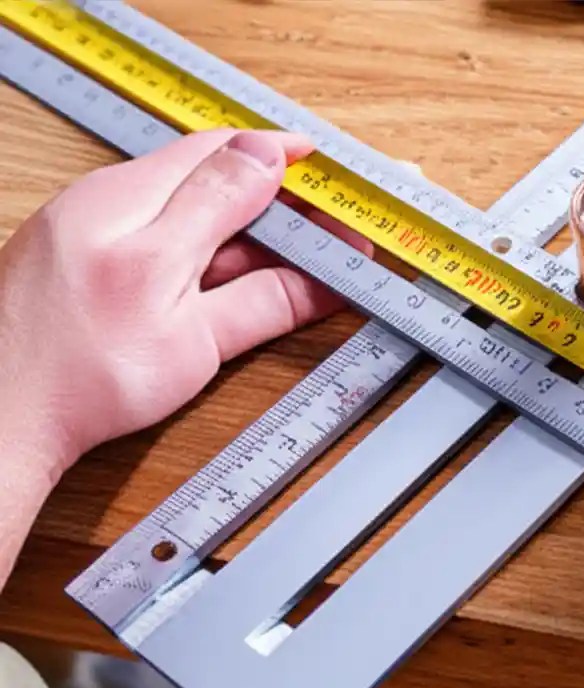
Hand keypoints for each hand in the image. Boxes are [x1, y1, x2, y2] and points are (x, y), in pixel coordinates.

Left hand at [0, 129, 371, 476]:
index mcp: (127, 200)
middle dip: (285, 207)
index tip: (329, 168)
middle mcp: (111, 211)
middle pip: (215, 189)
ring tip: (318, 266)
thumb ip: (227, 228)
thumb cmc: (79, 375)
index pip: (222, 152)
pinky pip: (175, 256)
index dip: (283, 157)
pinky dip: (225, 266)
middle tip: (337, 234)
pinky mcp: (96, 279)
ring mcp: (101, 246)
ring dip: (262, 241)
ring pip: (200, 228)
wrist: (5, 426)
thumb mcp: (182, 308)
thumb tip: (268, 164)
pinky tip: (255, 287)